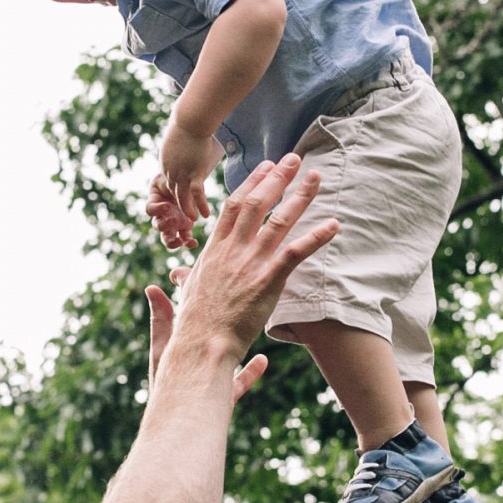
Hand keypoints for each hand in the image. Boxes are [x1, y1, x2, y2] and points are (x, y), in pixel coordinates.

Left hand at [146, 267, 266, 403]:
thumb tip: (151, 286)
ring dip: (241, 345)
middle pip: (215, 337)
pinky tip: (264, 360)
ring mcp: (211, 380)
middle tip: (244, 303)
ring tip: (257, 327)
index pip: (192, 319)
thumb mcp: (164, 347)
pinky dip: (252, 371)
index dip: (200, 301)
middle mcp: (197, 364)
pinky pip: (240, 381)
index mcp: (181, 348)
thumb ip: (161, 320)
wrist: (179, 425)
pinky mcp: (222, 396)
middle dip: (227, 322)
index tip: (214, 284)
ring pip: (230, 357)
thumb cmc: (166, 387)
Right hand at [147, 171, 196, 253]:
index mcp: (156, 202)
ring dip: (172, 240)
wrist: (186, 180)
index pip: (150, 209)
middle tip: (174, 220)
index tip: (166, 206)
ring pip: (167, 237)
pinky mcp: (184, 228)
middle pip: (157, 226)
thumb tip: (169, 182)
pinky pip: (184, 238)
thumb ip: (168, 182)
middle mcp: (162, 215)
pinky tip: (193, 243)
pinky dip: (188, 243)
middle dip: (164, 225)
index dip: (157, 209)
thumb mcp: (169, 177)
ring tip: (179, 240)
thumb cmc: (174, 177)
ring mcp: (172, 223)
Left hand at [159, 118, 223, 230]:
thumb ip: (180, 147)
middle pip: (173, 194)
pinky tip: (205, 214)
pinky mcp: (194, 172)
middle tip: (183, 217)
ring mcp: (182, 173)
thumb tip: (185, 145)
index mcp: (165, 165)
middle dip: (178, 207)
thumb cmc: (187, 124)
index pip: (169, 185)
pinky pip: (196, 194)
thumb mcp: (178, 139)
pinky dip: (200, 205)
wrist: (190, 120)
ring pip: (182, 198)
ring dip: (188, 211)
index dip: (175, 195)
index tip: (180, 203)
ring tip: (193, 221)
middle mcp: (170, 172)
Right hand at [163, 154, 337, 369]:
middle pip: (257, 203)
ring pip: (279, 220)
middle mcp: (233, 249)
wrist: (202, 343)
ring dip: (300, 196)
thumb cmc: (193, 324)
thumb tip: (169, 281)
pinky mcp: (268, 279)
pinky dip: (316, 236)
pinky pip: (297, 252)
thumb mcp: (184, 295)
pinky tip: (333, 224)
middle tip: (295, 159)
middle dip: (277, 178)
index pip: (233, 205)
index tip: (265, 166)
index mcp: (214, 249)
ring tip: (316, 178)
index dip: (252, 183)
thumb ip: (181, 282)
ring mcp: (251, 262)